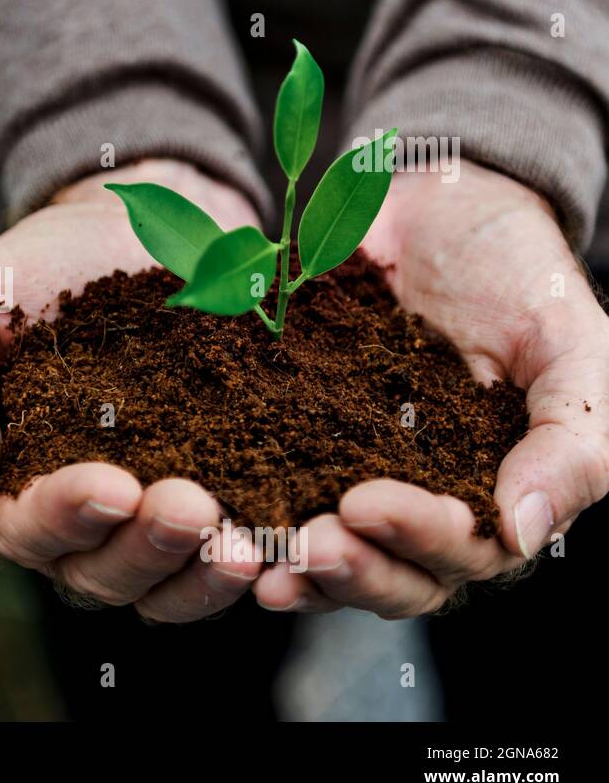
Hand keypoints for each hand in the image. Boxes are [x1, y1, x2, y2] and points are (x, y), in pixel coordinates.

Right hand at [0, 161, 265, 620]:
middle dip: (145, 548)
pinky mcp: (218, 499)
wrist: (125, 229)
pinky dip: (261, 565)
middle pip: (100, 573)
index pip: (24, 528)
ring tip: (244, 544)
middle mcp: (75, 524)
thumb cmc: (25, 275)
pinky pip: (228, 559)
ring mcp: (148, 521)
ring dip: (202, 574)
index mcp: (3, 487)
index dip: (65, 515)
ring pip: (167, 586)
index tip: (111, 484)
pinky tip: (284, 544)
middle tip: (191, 507)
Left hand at [254, 161, 608, 616]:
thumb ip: (573, 442)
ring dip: (288, 562)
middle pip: (384, 574)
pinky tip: (210, 511)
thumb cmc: (521, 279)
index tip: (365, 505)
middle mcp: (416, 504)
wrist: (440, 208)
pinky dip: (239, 507)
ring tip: (249, 555)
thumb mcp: (574, 347)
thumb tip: (522, 533)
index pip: (459, 554)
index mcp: (489, 499)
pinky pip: (262, 486)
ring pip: (321, 551)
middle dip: (345, 568)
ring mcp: (347, 475)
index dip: (415, 540)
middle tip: (302, 544)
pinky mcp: (288, 438)